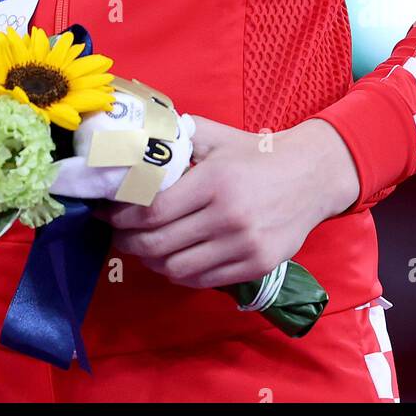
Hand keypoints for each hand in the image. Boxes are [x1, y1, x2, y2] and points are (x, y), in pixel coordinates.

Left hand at [94, 116, 359, 288]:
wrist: (311, 176)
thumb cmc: (256, 153)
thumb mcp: (214, 135)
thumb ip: (175, 138)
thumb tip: (131, 145)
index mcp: (214, 181)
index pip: (152, 211)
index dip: (120, 216)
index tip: (104, 211)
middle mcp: (228, 218)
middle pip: (158, 244)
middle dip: (126, 241)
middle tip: (115, 233)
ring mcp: (244, 246)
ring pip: (177, 268)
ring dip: (150, 260)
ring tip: (141, 246)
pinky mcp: (255, 266)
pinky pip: (203, 280)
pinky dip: (179, 273)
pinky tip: (171, 257)